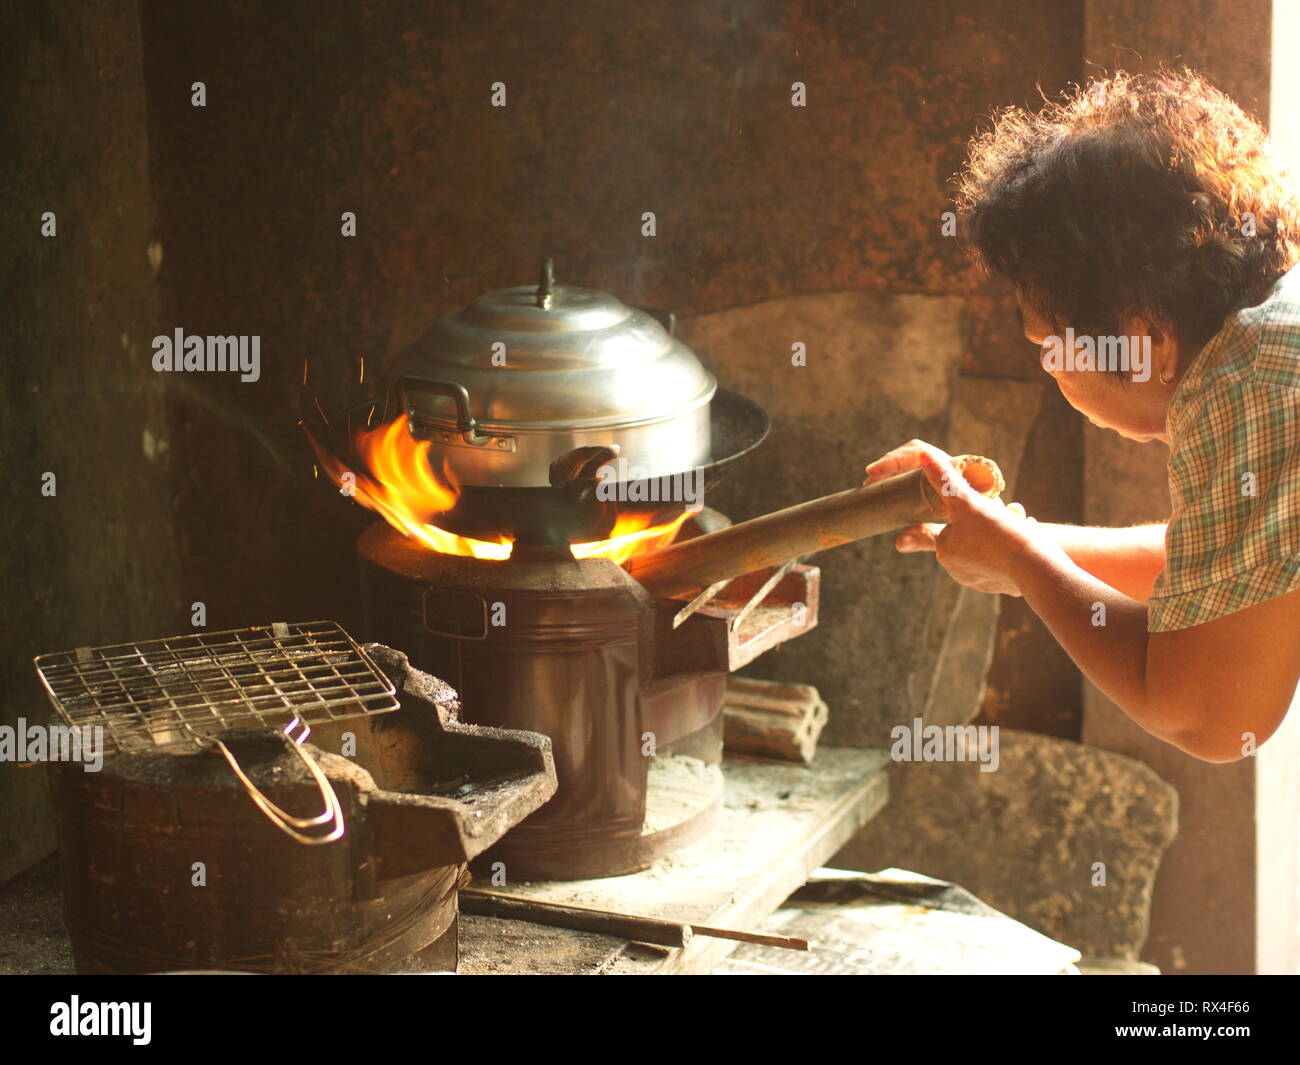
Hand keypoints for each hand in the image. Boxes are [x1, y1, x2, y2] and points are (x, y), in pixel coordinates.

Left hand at [864, 439, 1040, 595]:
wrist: (1036, 569)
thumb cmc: (1000, 534)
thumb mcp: (970, 502)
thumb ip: (945, 480)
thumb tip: (923, 456)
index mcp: (944, 549)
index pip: (956, 519)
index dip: (976, 508)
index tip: (992, 507)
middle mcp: (956, 569)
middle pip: (976, 531)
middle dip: (994, 519)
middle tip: (1011, 514)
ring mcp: (978, 580)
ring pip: (992, 544)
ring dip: (1007, 530)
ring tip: (1022, 526)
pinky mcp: (1001, 588)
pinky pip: (1006, 560)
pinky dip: (1016, 548)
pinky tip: (1029, 542)